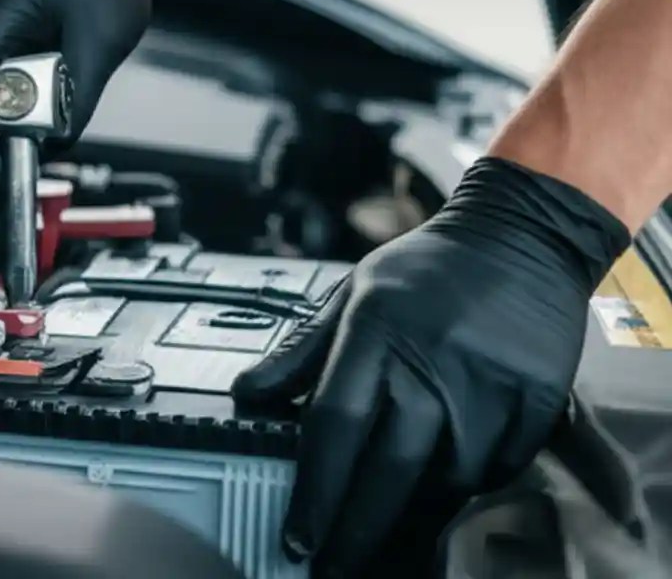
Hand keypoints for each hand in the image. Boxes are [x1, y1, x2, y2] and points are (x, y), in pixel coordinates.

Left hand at [232, 157, 629, 576]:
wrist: (522, 235)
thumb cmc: (427, 269)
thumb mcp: (351, 292)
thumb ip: (300, 350)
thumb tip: (246, 395)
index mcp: (376, 331)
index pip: (333, 425)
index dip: (315, 490)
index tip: (298, 535)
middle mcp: (433, 363)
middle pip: (387, 469)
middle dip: (355, 530)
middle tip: (331, 566)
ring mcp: (489, 386)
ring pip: (444, 480)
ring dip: (411, 508)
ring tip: (385, 520)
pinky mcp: (534, 401)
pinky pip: (494, 470)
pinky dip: (466, 483)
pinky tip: (442, 475)